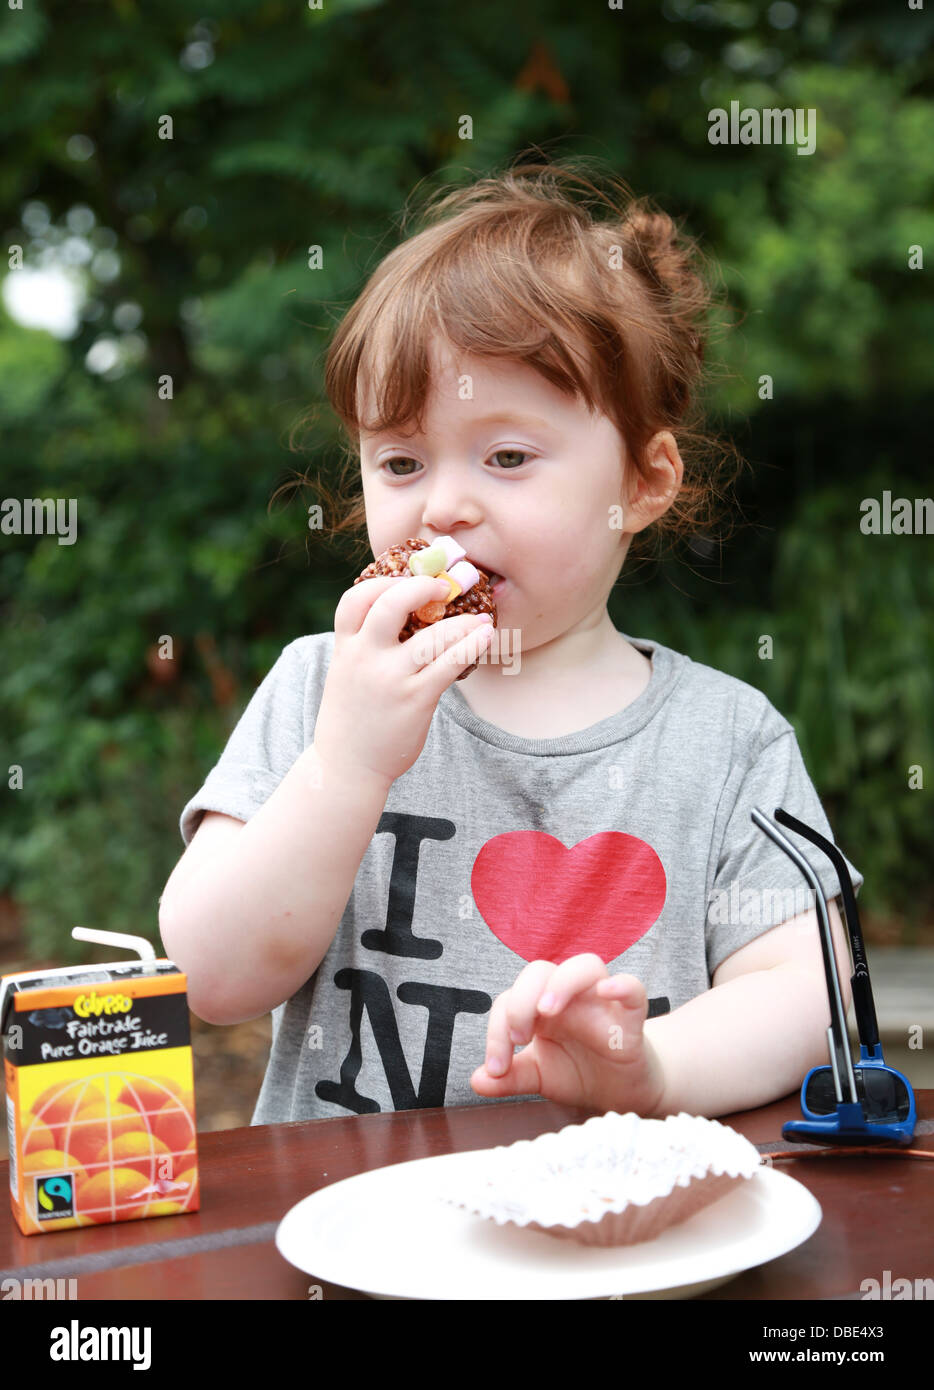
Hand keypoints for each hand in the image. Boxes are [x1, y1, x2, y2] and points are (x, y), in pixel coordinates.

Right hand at [313, 575, 494, 786]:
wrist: (347, 768)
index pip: (355, 598)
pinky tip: (485, 637)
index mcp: (344, 648)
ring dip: (463, 622)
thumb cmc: (353, 718)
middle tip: (446, 588)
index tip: (407, 578)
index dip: (382, 581)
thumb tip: (404, 615)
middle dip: (422, 587)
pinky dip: (472, 645)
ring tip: (481, 619)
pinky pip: (450, 664)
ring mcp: (390, 679)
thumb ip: (365, 644)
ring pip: (431, 636)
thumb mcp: (346, 674)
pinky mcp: (415, 700)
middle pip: (390, 602)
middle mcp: (364, 658)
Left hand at [470, 953, 668, 1117]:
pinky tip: (608, 991)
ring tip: (547, 1012)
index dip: (496, 1030)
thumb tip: (477, 1080)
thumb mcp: (539, 1077)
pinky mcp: (632, 1019)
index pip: (509, 999)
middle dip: (521, 1000)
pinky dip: (623, 985)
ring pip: (585, 965)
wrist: (620, 1094)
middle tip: (519, 1037)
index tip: (496, 1068)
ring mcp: (601, 1004)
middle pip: (540, 970)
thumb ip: (510, 1078)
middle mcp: (569, 998)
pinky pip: (634, 988)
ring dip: (561, 983)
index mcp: (541, 1008)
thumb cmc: (579, 1072)